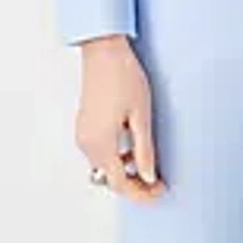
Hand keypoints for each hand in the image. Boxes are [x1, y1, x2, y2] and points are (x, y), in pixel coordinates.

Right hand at [75, 35, 167, 201]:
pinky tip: (131, 144)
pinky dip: (115, 154)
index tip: (158, 191)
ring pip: (104, 165)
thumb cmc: (122, 75)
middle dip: (133, 183)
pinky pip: (99, 150)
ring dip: (124, 168)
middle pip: (109, 178)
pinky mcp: (85, 123)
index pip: (120, 184)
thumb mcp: (141, 115)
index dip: (141, 193)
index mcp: (100, 144)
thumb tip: (148, 176)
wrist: (103, 49)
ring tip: (147, 159)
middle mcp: (86, 143)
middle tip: (156, 181)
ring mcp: (83, 133)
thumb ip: (144, 151)